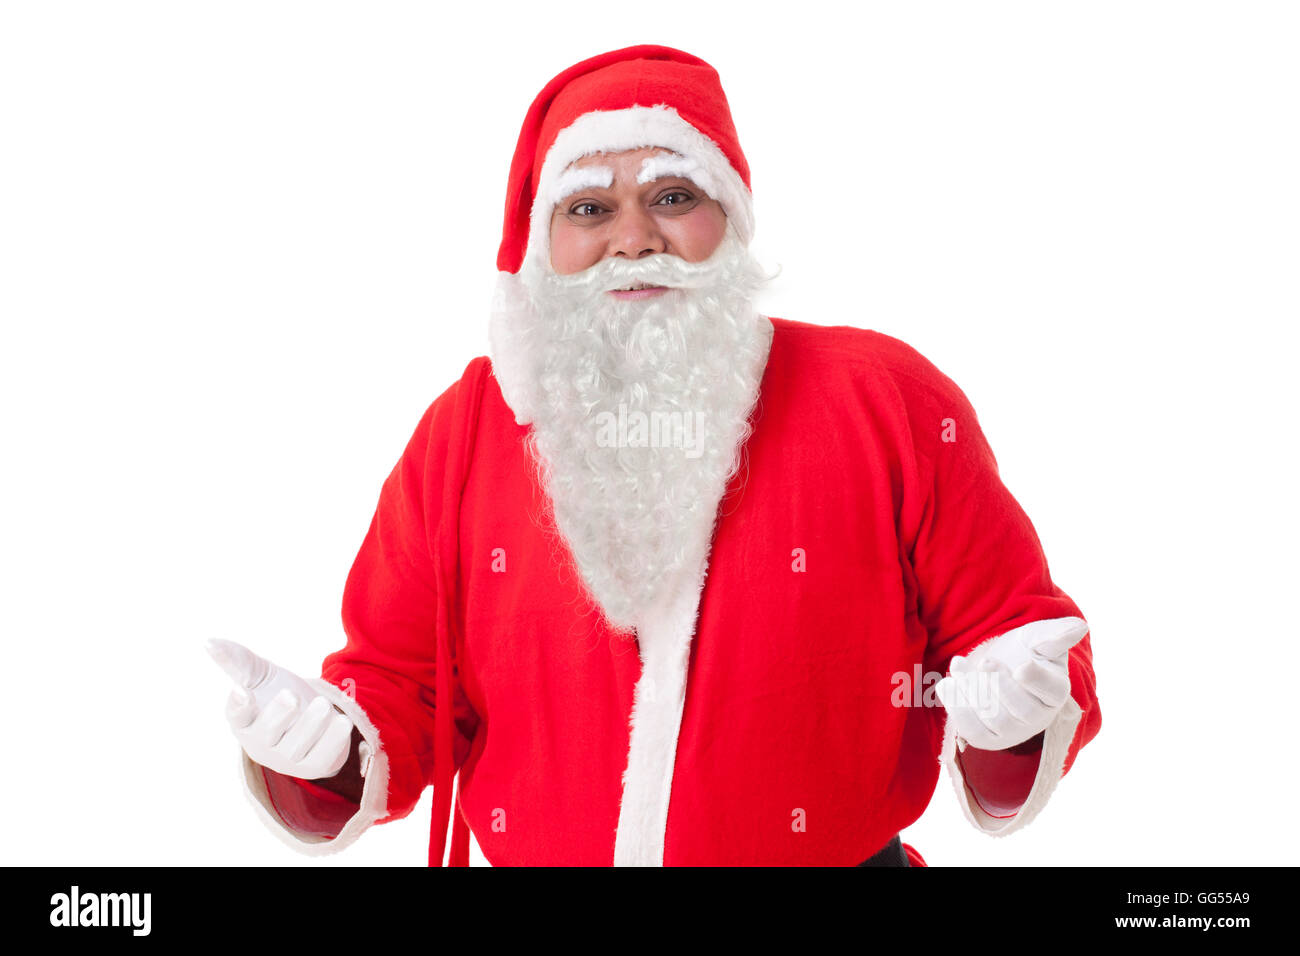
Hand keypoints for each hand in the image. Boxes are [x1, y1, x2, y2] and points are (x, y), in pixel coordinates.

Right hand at [207, 638, 364, 778]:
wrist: (314, 713)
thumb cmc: (277, 694)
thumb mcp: (261, 675)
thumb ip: (237, 660)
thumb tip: (207, 642)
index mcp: (245, 720)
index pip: (237, 716)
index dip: (238, 706)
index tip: (242, 691)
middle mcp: (262, 743)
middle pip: (266, 735)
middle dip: (278, 716)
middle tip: (292, 695)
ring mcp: (287, 758)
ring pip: (296, 747)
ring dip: (311, 725)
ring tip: (323, 704)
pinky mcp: (314, 765)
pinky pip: (323, 758)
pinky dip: (333, 742)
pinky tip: (342, 722)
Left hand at [933, 617, 1087, 751]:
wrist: (993, 662)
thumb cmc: (1022, 650)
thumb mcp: (1037, 637)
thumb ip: (1055, 634)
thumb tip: (1080, 627)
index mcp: (1055, 691)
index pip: (1052, 691)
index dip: (1036, 681)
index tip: (1020, 666)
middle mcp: (1038, 717)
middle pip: (1022, 710)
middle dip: (999, 685)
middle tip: (985, 661)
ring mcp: (1012, 731)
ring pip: (994, 720)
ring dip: (972, 691)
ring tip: (958, 664)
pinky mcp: (987, 738)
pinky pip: (972, 732)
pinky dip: (956, 707)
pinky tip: (947, 683)